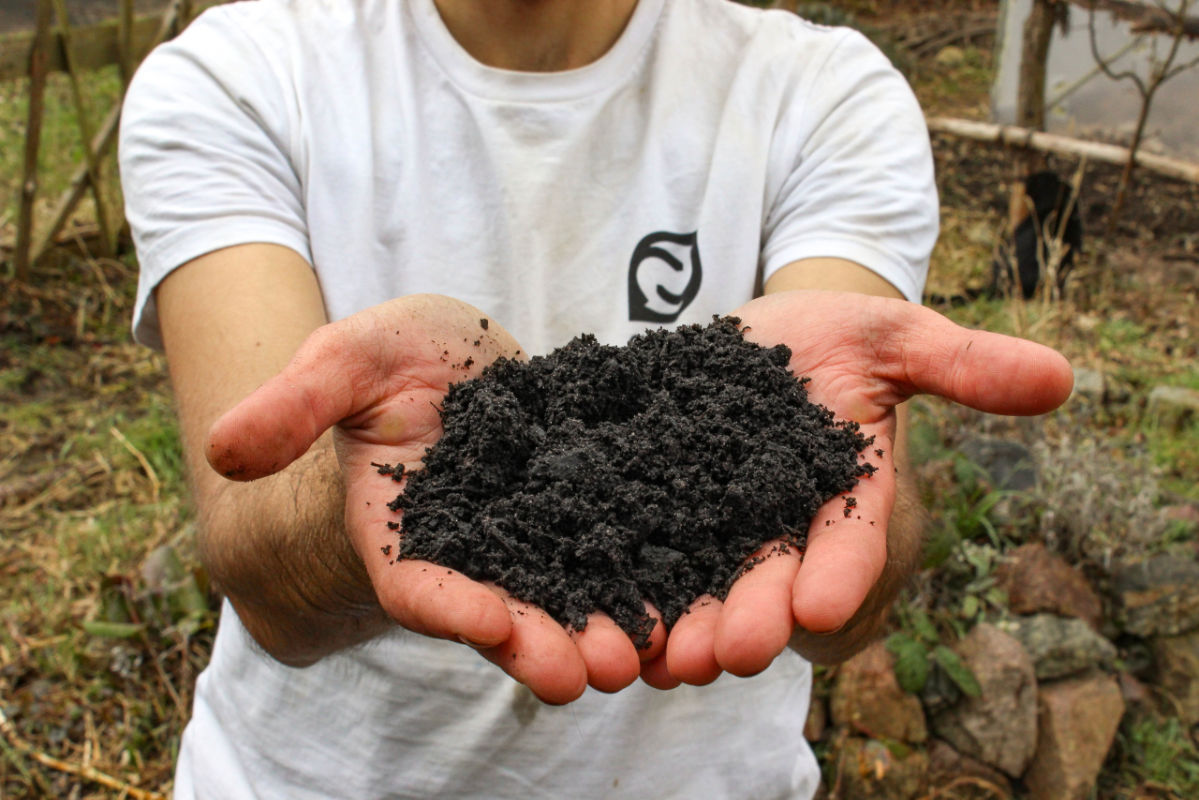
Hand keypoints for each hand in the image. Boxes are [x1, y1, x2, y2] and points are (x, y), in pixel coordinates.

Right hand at [206, 294, 665, 703]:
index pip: (415, 583)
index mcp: (400, 529)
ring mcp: (527, 538)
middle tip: (595, 672)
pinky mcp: (581, 513)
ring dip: (602, 629)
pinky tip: (687, 595)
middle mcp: (468, 552)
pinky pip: (614, 549)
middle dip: (543, 645)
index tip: (490, 624)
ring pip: (563, 596)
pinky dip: (644, 576)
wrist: (459, 353)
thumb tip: (221, 448)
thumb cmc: (390, 357)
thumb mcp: (344, 359)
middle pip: (499, 611)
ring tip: (648, 652)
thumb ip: (294, 405)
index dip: (447, 608)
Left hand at [641, 290, 1072, 687]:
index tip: (820, 604)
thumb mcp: (894, 336)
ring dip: (687, 626)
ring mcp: (717, 523)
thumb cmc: (836, 333)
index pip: (850, 541)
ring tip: (664, 655)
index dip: (840, 571)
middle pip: (771, 581)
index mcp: (844, 496)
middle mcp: (783, 527)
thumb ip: (961, 363)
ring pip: (705, 585)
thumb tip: (1063, 377)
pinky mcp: (659, 507)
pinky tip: (606, 621)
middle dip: (754, 618)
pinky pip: (640, 552)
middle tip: (730, 652)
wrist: (755, 332)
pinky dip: (626, 585)